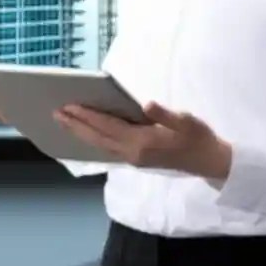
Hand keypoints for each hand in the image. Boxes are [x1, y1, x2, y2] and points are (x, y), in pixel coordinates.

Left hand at [53, 101, 231, 179]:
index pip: (108, 127)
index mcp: (142, 142)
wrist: (209, 161)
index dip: (88, 116)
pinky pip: (108, 149)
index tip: (69, 106)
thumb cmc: (198, 137)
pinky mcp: (136, 159)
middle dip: (76, 126)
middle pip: (98, 138)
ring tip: (64, 122)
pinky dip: (93, 140)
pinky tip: (87, 135)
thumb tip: (147, 104)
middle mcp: (133, 153)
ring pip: (101, 146)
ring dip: (81, 134)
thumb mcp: (186, 121)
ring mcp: (133, 158)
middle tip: (56, 114)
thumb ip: (165, 114)